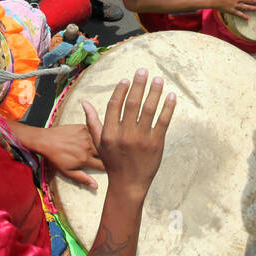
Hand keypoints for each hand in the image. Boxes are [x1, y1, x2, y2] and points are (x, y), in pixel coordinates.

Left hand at [35, 123, 103, 188]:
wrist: (46, 141)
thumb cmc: (55, 157)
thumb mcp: (67, 172)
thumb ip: (82, 178)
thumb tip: (95, 186)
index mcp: (85, 160)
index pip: (103, 165)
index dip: (105, 167)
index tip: (106, 167)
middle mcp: (88, 147)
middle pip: (104, 152)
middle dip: (105, 155)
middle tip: (102, 156)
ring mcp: (86, 136)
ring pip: (100, 141)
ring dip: (100, 144)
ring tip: (99, 146)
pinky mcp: (83, 128)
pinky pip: (93, 131)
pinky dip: (93, 135)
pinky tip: (88, 137)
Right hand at [80, 69, 176, 197]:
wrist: (128, 184)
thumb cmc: (113, 162)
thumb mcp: (99, 143)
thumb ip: (93, 122)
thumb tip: (84, 102)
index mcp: (110, 133)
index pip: (115, 105)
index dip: (121, 90)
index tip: (127, 79)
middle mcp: (125, 135)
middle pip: (133, 104)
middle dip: (138, 85)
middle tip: (143, 71)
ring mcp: (141, 139)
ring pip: (149, 110)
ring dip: (154, 92)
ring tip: (158, 80)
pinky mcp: (156, 144)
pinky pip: (163, 122)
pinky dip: (168, 108)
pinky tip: (171, 96)